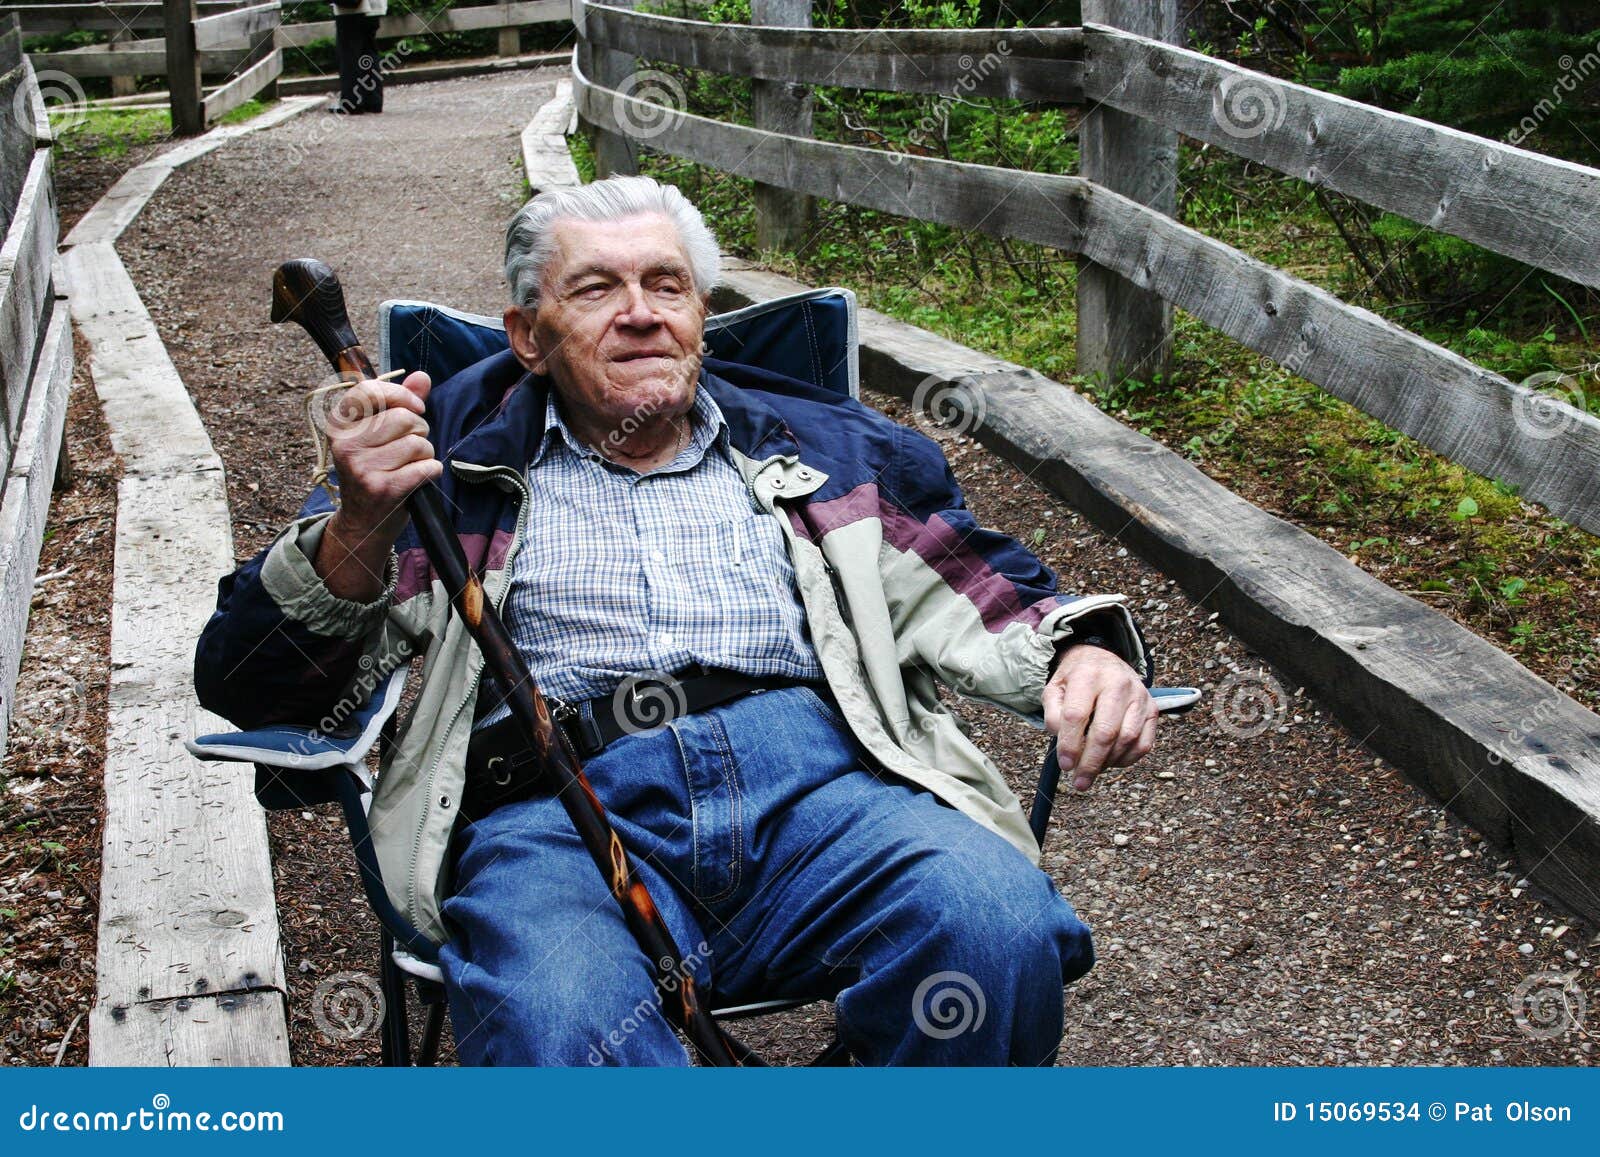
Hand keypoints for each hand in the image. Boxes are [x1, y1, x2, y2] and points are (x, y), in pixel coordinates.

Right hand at [313, 371, 439, 601]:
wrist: (364, 522)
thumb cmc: (375, 471)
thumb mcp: (378, 435)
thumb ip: (400, 402)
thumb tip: (422, 377)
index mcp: (339, 425)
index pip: (370, 390)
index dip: (401, 394)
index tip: (415, 407)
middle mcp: (345, 444)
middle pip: (403, 417)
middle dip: (419, 430)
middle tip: (410, 447)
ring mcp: (362, 467)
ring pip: (418, 442)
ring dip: (425, 453)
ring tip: (410, 464)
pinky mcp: (382, 488)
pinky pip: (426, 466)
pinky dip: (431, 471)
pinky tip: (418, 478)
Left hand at [1042, 644, 1158, 791]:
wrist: (1103, 661)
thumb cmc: (1076, 681)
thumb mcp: (1055, 689)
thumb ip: (1052, 714)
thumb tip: (1062, 741)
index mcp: (1088, 675)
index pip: (1077, 714)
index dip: (1070, 744)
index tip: (1065, 765)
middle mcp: (1118, 683)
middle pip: (1106, 731)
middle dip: (1091, 763)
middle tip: (1079, 782)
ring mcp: (1139, 696)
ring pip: (1127, 740)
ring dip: (1108, 762)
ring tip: (1092, 770)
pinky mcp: (1153, 709)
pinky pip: (1144, 744)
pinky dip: (1126, 760)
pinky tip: (1110, 762)